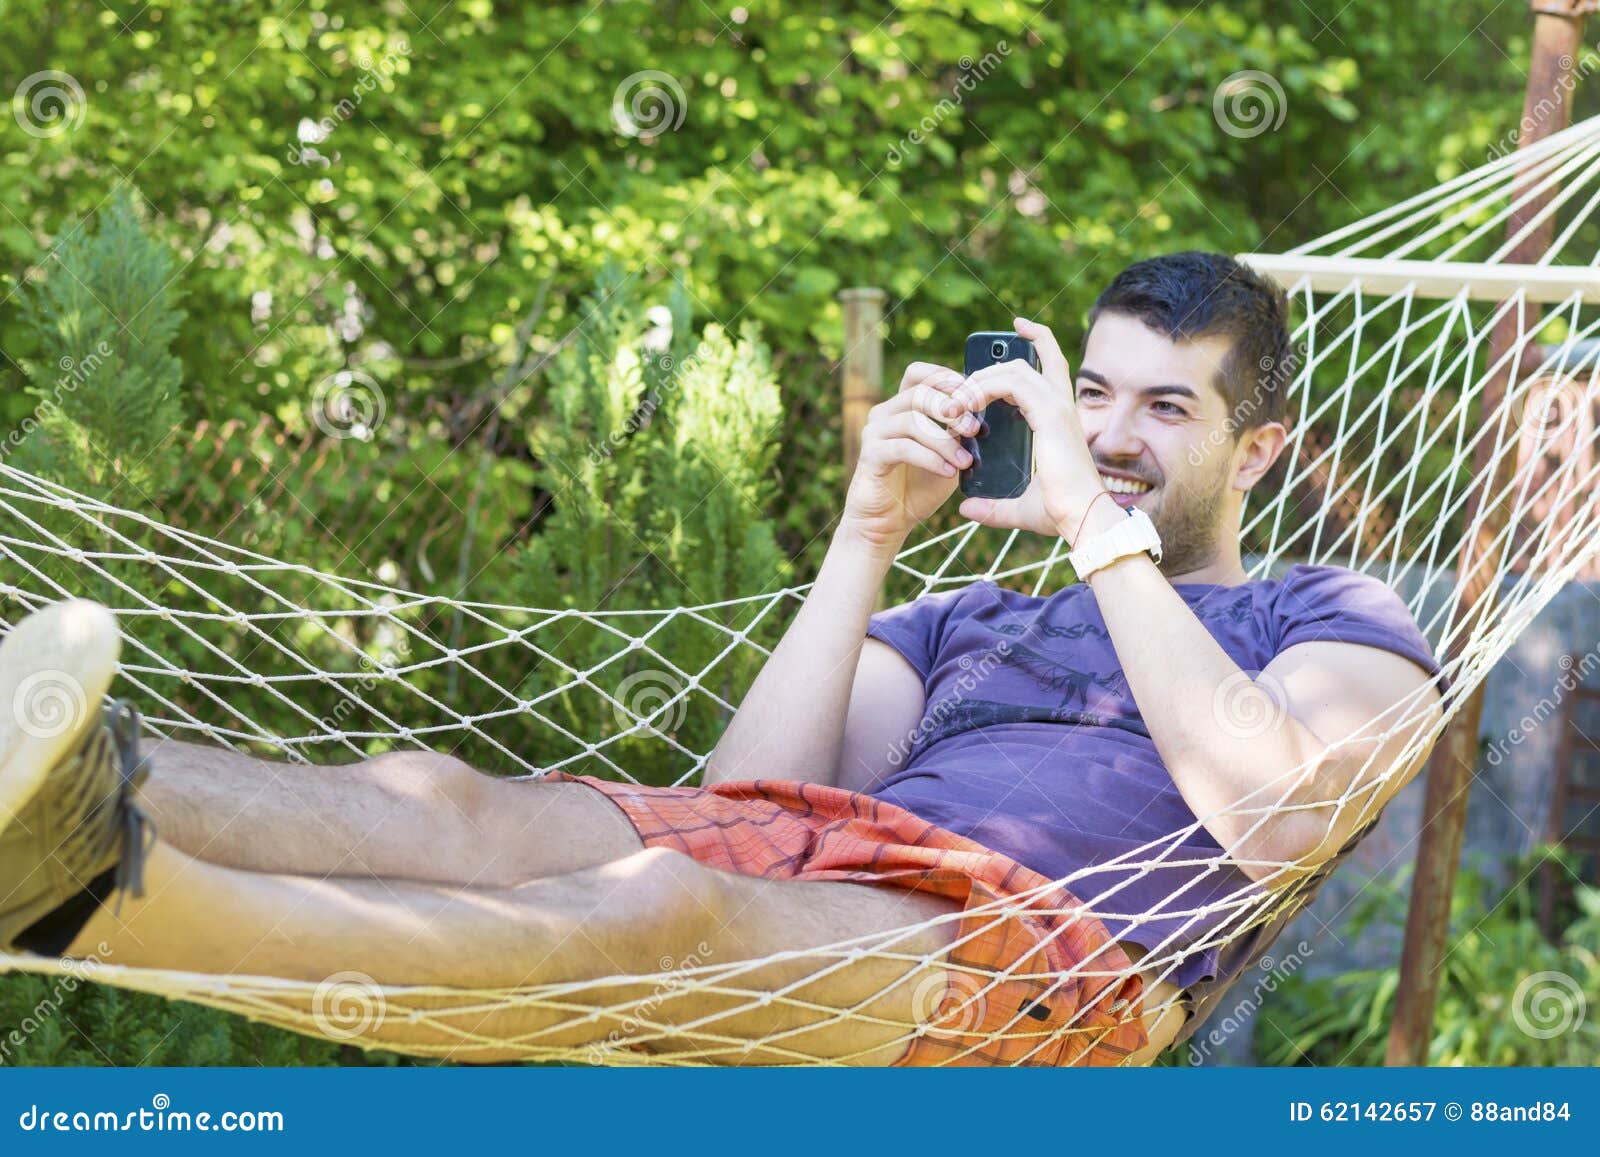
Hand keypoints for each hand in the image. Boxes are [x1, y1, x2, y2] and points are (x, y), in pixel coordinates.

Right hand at [842, 361, 981, 550]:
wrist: (889, 523)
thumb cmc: (919, 488)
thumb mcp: (947, 456)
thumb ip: (958, 434)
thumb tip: (980, 416)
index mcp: (902, 407)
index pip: (920, 374)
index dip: (947, 378)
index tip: (974, 398)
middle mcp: (885, 413)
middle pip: (919, 391)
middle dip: (952, 407)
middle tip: (975, 428)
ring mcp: (875, 433)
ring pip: (912, 420)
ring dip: (944, 440)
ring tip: (965, 461)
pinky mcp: (870, 455)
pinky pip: (903, 448)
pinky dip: (930, 459)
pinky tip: (948, 472)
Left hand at [948, 317, 1106, 539]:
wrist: (1083, 519)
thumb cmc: (1062, 513)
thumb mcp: (1019, 507)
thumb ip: (992, 506)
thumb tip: (966, 509)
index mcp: (1058, 418)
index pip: (1049, 364)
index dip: (1036, 340)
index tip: (1016, 327)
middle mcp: (1061, 405)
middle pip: (1022, 364)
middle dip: (984, 372)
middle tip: (956, 396)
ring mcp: (1057, 406)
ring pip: (1013, 369)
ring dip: (978, 381)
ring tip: (954, 405)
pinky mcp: (1050, 413)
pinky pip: (1012, 382)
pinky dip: (984, 387)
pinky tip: (965, 405)